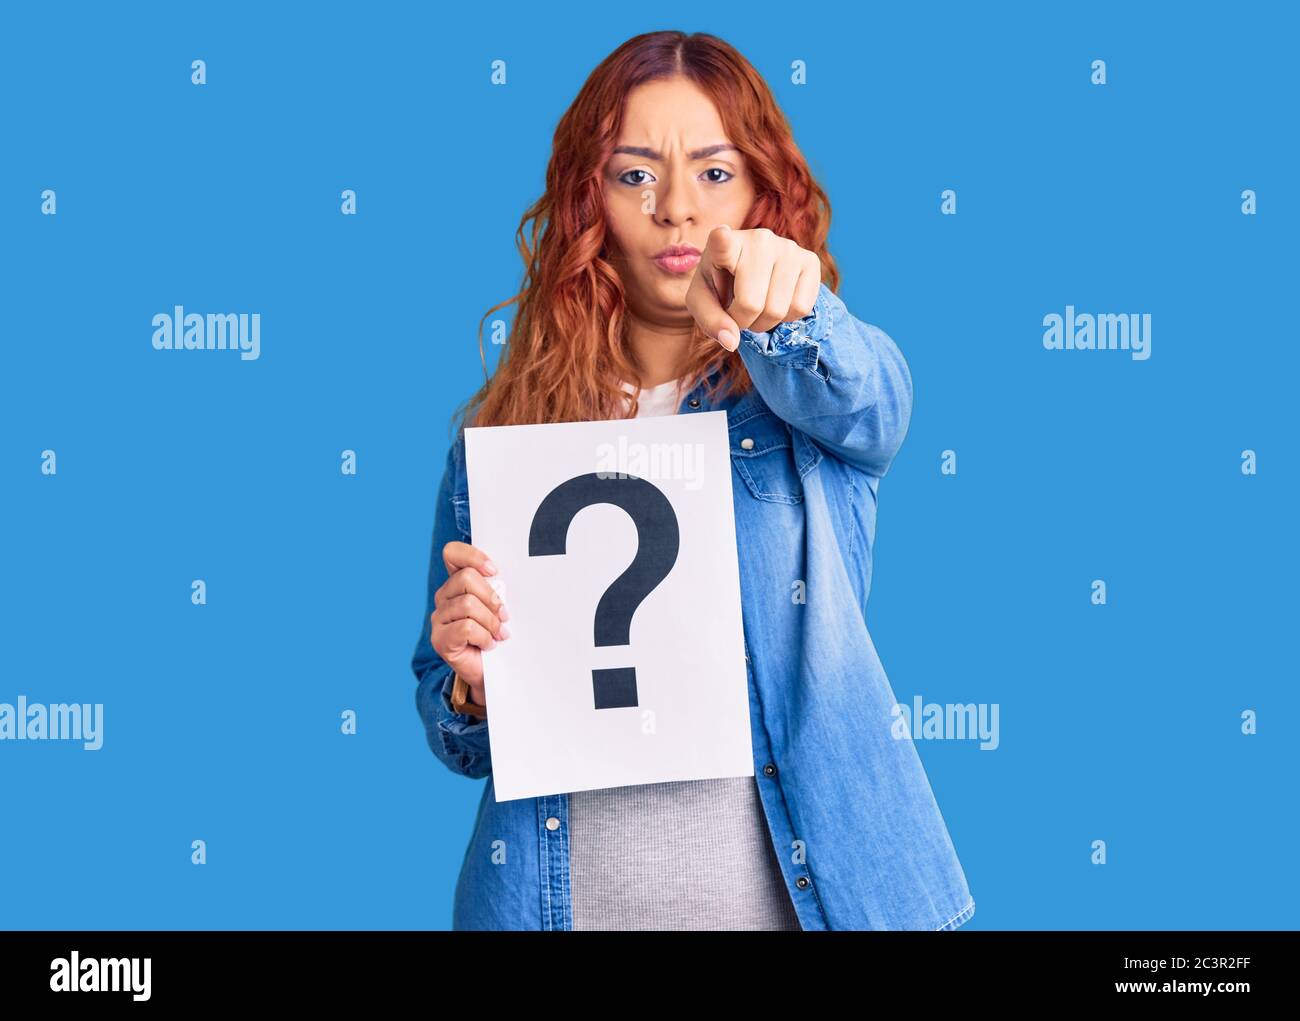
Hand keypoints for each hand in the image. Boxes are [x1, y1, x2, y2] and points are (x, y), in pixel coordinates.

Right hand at [430, 541, 508, 704]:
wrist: (492, 670)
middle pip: (466, 578)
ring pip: (468, 604)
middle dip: (491, 597)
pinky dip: (484, 636)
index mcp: (457, 582)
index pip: (452, 553)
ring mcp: (439, 618)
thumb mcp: (499, 606)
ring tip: (499, 633)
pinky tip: (489, 644)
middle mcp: (444, 597)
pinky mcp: (440, 639)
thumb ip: (496, 589)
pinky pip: (466, 627)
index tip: (494, 571)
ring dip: (491, 621)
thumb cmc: (497, 633)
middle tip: (504, 615)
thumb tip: (502, 580)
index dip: (472, 556)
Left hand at [685, 225, 821, 351]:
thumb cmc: (721, 286)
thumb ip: (711, 322)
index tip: (720, 234)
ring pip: (778, 310)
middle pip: (751, 304)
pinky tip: (778, 301)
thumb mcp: (703, 303)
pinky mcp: (810, 260)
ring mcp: (788, 247)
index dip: (722, 241)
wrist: (749, 273)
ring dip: (765, 323)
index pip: (722, 242)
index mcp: (722, 244)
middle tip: (739, 312)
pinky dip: (787, 318)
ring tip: (757, 307)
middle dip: (743, 322)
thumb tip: (732, 342)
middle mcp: (758, 239)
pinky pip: (801, 307)